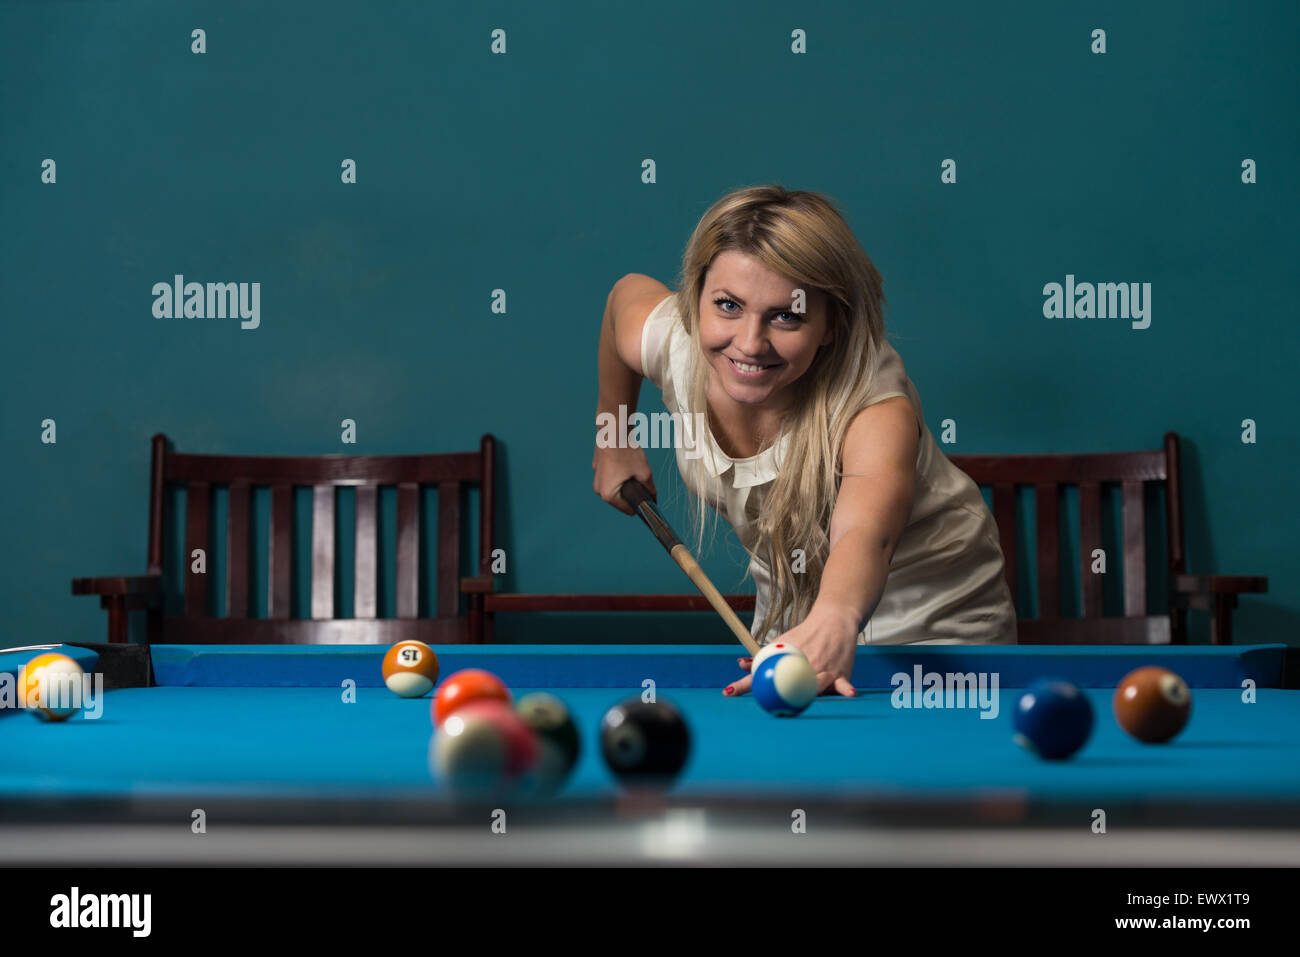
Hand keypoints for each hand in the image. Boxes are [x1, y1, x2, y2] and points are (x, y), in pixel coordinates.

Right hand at [592, 442, 655, 514]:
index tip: (649, 498)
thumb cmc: (626, 451)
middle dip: (633, 492)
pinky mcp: (598, 468)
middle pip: (622, 499)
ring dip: (626, 482)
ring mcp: (597, 478)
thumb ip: (650, 489)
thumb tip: (654, 498)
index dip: (641, 505)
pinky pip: (611, 476)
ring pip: (616, 487)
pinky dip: (619, 473)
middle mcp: (599, 489)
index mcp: (608, 495)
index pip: (628, 510)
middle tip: (641, 479)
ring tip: (633, 469)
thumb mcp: (644, 473)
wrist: (614, 430)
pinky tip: (626, 462)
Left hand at [724, 605, 859, 697]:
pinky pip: (843, 685)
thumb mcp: (784, 643)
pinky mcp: (841, 674)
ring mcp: (823, 670)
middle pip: (786, 684)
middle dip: (772, 695)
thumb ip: (765, 657)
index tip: (728, 692)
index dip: (744, 684)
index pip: (761, 673)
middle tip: (762, 706)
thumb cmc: (807, 635)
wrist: (835, 619)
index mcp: (786, 659)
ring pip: (814, 686)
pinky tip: (850, 695)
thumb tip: (741, 664)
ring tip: (803, 702)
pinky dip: (846, 690)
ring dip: (808, 694)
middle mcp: (803, 665)